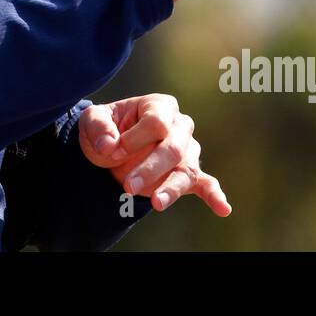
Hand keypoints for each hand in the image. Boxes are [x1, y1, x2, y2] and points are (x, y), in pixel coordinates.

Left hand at [77, 94, 229, 215]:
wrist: (111, 149)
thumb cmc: (106, 129)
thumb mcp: (92, 120)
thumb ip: (98, 127)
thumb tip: (109, 145)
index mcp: (159, 106)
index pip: (156, 123)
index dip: (133, 139)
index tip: (111, 150)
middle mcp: (180, 126)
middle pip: (173, 147)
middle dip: (151, 168)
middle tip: (128, 186)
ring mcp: (187, 150)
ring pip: (185, 169)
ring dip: (170, 187)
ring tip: (156, 202)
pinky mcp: (188, 173)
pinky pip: (205, 184)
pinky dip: (214, 196)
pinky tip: (223, 208)